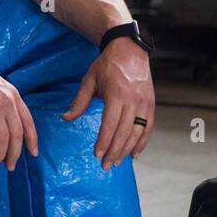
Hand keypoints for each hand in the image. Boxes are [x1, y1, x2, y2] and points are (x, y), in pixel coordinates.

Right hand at [0, 44, 38, 170]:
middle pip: (17, 135)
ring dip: (0, 157)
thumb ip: (4, 97)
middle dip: (15, 154)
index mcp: (13, 95)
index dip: (32, 140)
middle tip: (10, 166)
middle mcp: (7, 103)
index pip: (28, 122)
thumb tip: (7, 114)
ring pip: (3, 141)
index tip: (33, 153)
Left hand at [62, 38, 155, 169]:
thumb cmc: (106, 65)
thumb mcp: (89, 80)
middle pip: (124, 132)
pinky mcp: (151, 105)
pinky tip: (134, 153)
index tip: (97, 155)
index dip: (104, 141)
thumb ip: (79, 102)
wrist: (129, 50)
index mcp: (116, 94)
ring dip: (127, 150)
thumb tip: (66, 118)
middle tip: (106, 165)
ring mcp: (145, 103)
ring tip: (117, 162)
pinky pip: (148, 128)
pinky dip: (142, 142)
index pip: (110, 124)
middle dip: (114, 151)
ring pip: (137, 132)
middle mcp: (133, 101)